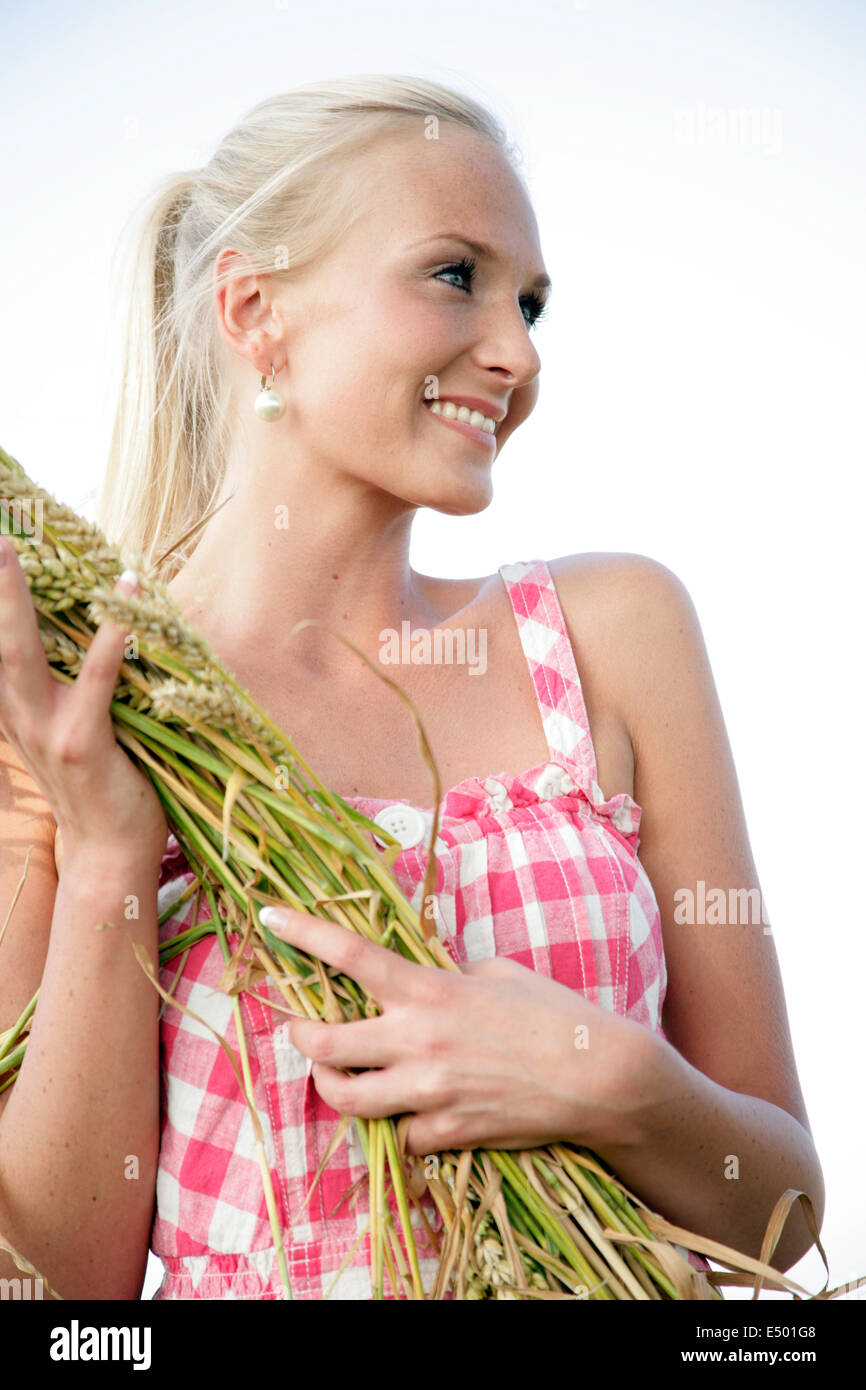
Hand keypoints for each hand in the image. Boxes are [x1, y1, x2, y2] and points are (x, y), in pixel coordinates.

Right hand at [0, 537, 167, 867]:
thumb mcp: (76, 739)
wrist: (109, 856)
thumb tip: (95, 640)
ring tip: (16, 550)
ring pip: (21, 652)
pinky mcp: (81, 744)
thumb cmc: (107, 792)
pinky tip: (125, 590)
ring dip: (16, 600)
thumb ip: (73, 696)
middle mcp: (20, 718)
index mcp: (17, 715)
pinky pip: (97, 679)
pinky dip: (111, 634)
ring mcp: (46, 731)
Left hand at [260, 906, 648, 1154]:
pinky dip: (396, 1126)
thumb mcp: (496, 974)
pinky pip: (398, 1135)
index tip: (269, 916)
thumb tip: (426, 986)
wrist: (598, 1077)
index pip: (350, 954)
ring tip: (337, 1077)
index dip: (302, 932)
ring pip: (344, 1100)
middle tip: (302, 1030)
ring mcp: (428, 1091)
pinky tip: (407, 1114)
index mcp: (429, 989)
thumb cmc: (554, 1013)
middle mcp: (417, 1039)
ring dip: (332, 1087)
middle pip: (321, 1045)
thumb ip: (449, 977)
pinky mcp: (447, 1131)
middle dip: (300, 1037)